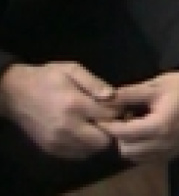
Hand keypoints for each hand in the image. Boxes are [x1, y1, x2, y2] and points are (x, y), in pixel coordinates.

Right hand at [0, 62, 118, 158]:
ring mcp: (57, 141)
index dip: (118, 111)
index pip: (109, 116)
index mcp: (74, 105)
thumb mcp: (72, 69)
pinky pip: (78, 154)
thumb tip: (113, 96)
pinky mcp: (51, 149)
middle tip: (108, 118)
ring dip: (99, 139)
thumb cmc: (46, 77)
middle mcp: (67, 127)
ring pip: (91, 150)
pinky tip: (84, 132)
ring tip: (96, 124)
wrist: (14, 92)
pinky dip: (86, 146)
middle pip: (103, 140)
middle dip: (111, 129)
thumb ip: (95, 83)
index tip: (118, 105)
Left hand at [97, 67, 178, 162]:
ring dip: (130, 145)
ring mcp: (173, 150)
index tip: (100, 117)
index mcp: (161, 125)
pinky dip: (141, 149)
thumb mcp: (155, 85)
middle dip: (119, 137)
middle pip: (127, 150)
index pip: (124, 133)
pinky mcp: (177, 152)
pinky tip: (144, 133)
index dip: (108, 126)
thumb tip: (103, 99)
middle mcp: (166, 142)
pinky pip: (150, 158)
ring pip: (137, 157)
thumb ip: (128, 94)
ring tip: (132, 126)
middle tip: (119, 120)